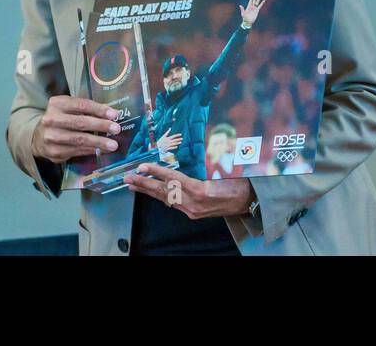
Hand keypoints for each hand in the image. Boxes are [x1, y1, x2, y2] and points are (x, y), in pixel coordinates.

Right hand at [32, 95, 120, 163]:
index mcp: (57, 104)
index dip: (99, 109)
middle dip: (101, 126)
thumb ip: (86, 109)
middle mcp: (51, 119)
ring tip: (113, 144)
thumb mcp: (68, 108)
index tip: (114, 114)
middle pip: (81, 122)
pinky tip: (101, 150)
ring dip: (99, 142)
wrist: (38, 137)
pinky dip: (91, 150)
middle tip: (116, 129)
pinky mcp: (54, 152)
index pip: (81, 105)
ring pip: (79, 139)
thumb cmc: (60, 119)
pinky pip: (77, 151)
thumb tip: (111, 114)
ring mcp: (51, 137)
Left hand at [124, 162, 252, 219]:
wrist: (248, 202)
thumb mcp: (221, 173)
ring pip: (165, 199)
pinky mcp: (193, 213)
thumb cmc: (238, 184)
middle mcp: (193, 202)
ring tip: (133, 184)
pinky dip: (161, 196)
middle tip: (127, 178)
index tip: (142, 166)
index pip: (173, 179)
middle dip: (144, 184)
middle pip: (163, 192)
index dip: (156, 172)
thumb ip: (201, 169)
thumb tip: (182, 163)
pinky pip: (173, 203)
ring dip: (148, 191)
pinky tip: (152, 192)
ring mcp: (192, 209)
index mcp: (200, 190)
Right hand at [155, 128, 182, 154]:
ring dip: (177, 143)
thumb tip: (170, 128)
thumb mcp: (163, 136)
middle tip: (182, 138)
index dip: (177, 135)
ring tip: (180, 142)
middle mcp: (168, 142)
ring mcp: (167, 145)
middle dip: (178, 139)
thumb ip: (167, 132)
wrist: (157, 146)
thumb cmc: (161, 141)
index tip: (180, 134)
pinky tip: (176, 146)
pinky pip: (171, 148)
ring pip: (173, 144)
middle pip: (174, 140)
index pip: (173, 136)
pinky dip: (174, 147)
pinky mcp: (167, 148)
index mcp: (167, 138)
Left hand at [239, 0, 263, 27]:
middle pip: (254, 0)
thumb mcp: (243, 13)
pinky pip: (260, 6)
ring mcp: (254, 8)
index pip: (251, 1)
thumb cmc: (244, 18)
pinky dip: (262, 4)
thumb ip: (242, 9)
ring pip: (257, 2)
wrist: (248, 22)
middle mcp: (252, 7)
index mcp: (248, 7)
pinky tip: (263, 1)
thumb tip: (240, 5)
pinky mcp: (257, 11)